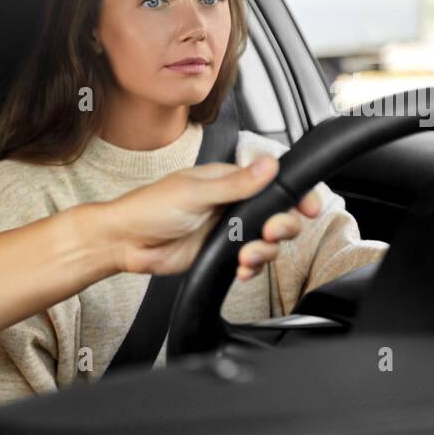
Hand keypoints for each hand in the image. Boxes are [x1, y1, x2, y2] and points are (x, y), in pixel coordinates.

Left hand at [105, 154, 323, 278]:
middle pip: (278, 214)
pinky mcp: (219, 253)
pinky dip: (251, 268)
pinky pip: (249, 262)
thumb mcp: (194, 192)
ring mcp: (227, 229)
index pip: (273, 182)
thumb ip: (235, 183)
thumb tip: (268, 164)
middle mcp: (233, 203)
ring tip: (247, 257)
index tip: (308, 207)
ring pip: (267, 242)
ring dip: (265, 252)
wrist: (125, 243)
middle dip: (283, 227)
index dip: (295, 195)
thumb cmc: (149, 208)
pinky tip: (241, 269)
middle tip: (271, 233)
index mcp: (229, 180)